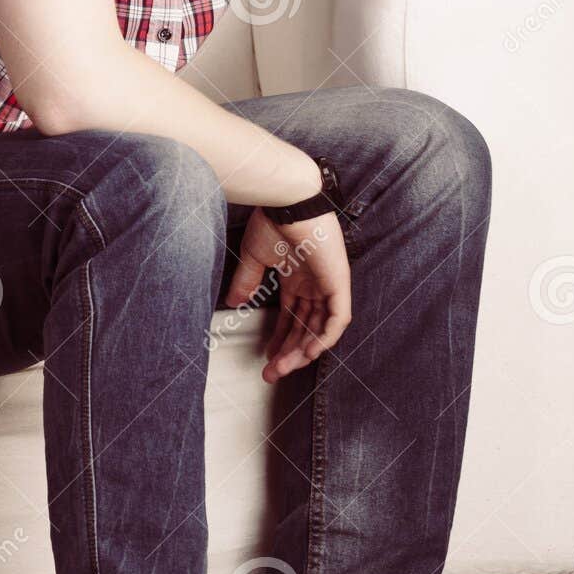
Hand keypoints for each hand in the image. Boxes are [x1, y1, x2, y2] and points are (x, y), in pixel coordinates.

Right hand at [224, 205, 351, 383]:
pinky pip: (337, 319)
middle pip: (305, 327)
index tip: (267, 357)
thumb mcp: (255, 258)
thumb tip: (234, 301)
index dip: (280, 339)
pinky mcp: (338, 283)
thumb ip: (247, 281)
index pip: (292, 317)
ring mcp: (328, 283)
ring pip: (320, 328)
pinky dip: (324, 338)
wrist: (288, 201)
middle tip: (272, 372)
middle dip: (289, 352)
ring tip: (284, 368)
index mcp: (297, 277)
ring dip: (303, 351)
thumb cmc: (273, 220)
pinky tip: (308, 352)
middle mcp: (314, 283)